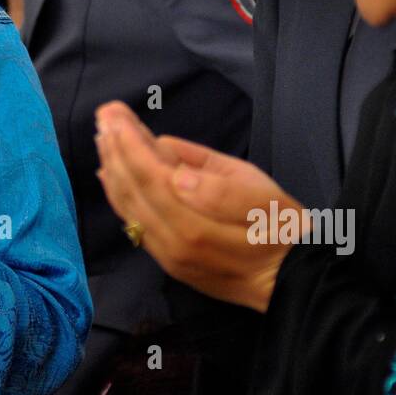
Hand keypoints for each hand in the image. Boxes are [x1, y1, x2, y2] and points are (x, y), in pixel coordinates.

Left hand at [93, 101, 301, 312]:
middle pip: (134, 191)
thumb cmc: (280, 225)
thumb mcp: (258, 193)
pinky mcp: (168, 263)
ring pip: (129, 208)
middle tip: (104, 115)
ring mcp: (168, 256)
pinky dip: (119, 196)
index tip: (114, 114)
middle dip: (115, 150)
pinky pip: (134, 225)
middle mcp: (175, 243)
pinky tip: (109, 174)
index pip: (152, 177)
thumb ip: (212, 179)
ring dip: (112, 169)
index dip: (130, 144)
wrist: (292, 280)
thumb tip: (168, 159)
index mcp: (198, 224)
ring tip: (103, 137)